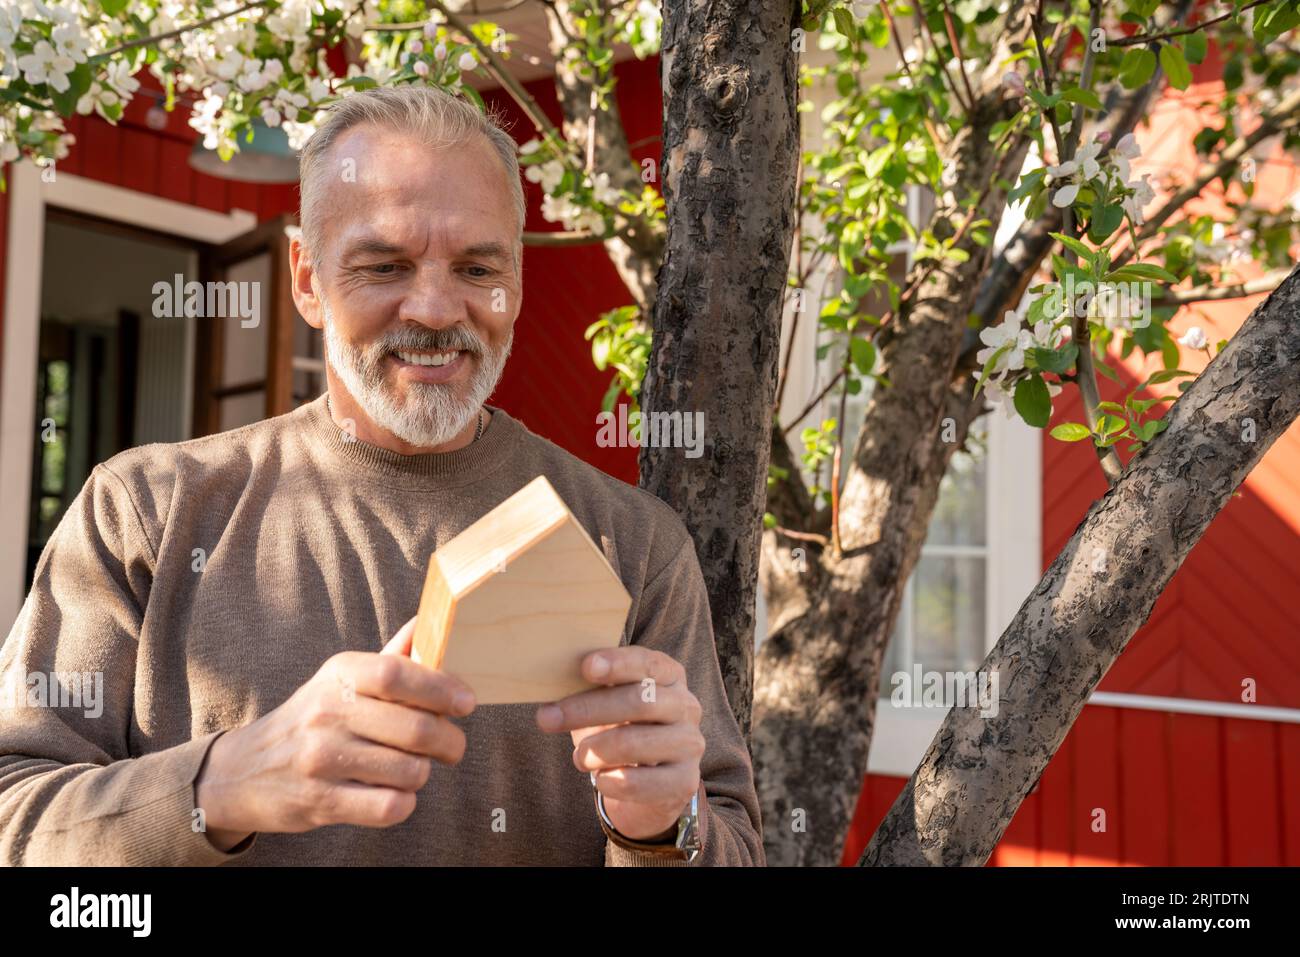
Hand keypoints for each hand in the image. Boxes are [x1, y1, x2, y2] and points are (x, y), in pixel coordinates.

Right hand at [194, 617, 476, 850]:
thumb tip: (428, 621)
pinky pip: (389, 807)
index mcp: (339, 674)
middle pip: (415, 728)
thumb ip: (389, 659)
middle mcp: (327, 712)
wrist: (241, 771)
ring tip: (411, 769)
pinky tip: (393, 793)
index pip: (398, 674)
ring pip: (409, 771)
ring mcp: (321, 758)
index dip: (441, 688)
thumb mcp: (341, 681)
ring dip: (423, 774)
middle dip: (450, 742)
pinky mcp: (319, 801)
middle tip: (453, 748)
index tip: (468, 703)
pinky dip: (403, 803)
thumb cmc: (311, 720)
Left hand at [535, 646, 704, 841]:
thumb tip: (552, 680)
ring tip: (578, 757)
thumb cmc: (623, 728)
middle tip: (547, 718)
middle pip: (639, 701)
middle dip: (587, 708)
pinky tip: (600, 778)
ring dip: (594, 750)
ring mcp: (690, 744)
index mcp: (670, 676)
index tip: (585, 667)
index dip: (617, 663)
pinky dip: (608, 781)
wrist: (652, 782)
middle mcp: (686, 706)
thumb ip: (592, 688)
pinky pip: (637, 782)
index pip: (647, 663)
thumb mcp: (610, 702)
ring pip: (634, 743)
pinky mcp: (684, 781)